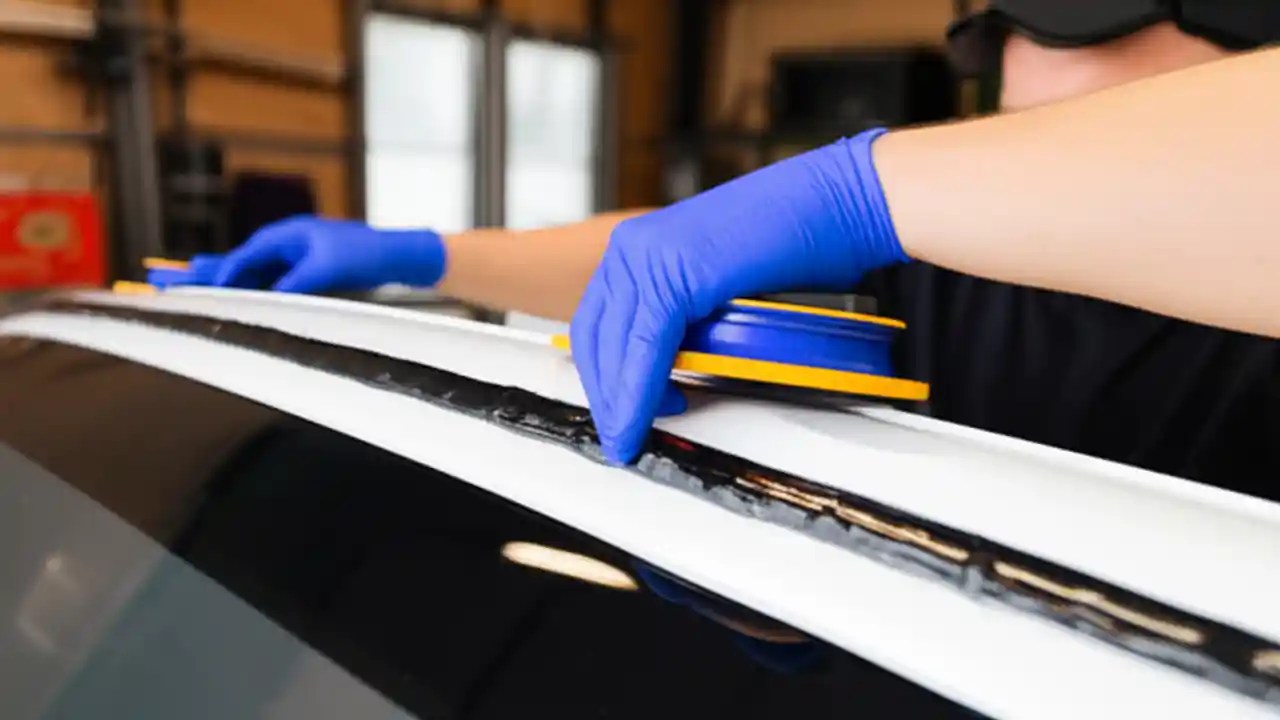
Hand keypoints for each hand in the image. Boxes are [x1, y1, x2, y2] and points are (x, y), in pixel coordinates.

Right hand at [214, 216, 445, 293]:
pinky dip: (254, 290)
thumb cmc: (363, 254)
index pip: (245, 258)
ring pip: (254, 274)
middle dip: (210, 274)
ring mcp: (295, 258)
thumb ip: (294, 283)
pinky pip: (271, 282)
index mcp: (286, 235)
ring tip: (195, 290)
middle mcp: (286, 244)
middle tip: (171, 284)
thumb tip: (269, 298)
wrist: (395, 255)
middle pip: (241, 262)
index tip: (200, 290)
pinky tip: (241, 300)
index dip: (222, 275)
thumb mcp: (326, 269)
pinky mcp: (307, 272)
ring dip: (229, 284)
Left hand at [570, 128, 908, 463]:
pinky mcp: (677, 273)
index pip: (598, 322)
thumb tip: (678, 361)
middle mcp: (634, 246)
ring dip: (619, 403)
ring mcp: (651, 255)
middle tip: (620, 435)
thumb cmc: (795, 237)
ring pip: (613, 348)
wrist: (838, 201)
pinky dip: (639, 392)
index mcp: (639, 244)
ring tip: (631, 438)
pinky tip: (642, 420)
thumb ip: (690, 311)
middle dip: (605, 396)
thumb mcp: (720, 279)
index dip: (603, 375)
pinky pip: (644, 348)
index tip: (613, 410)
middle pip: (594, 339)